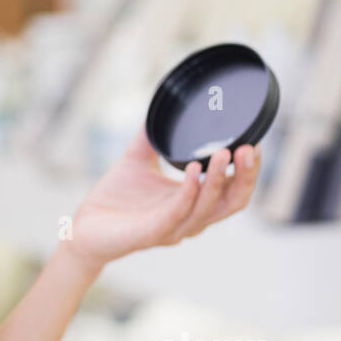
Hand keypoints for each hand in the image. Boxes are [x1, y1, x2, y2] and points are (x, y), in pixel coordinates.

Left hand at [65, 127, 260, 272]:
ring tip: (224, 153)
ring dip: (218, 180)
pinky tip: (194, 170)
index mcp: (192, 202)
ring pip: (208, 208)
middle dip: (244, 176)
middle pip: (231, 203)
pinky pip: (177, 213)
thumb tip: (162, 106)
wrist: (85, 226)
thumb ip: (153, 136)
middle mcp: (189, 219)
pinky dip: (189, 191)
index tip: (255, 144)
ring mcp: (172, 228)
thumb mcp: (138, 159)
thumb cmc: (115, 198)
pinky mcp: (151, 233)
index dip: (247, 171)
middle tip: (249, 149)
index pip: (232, 191)